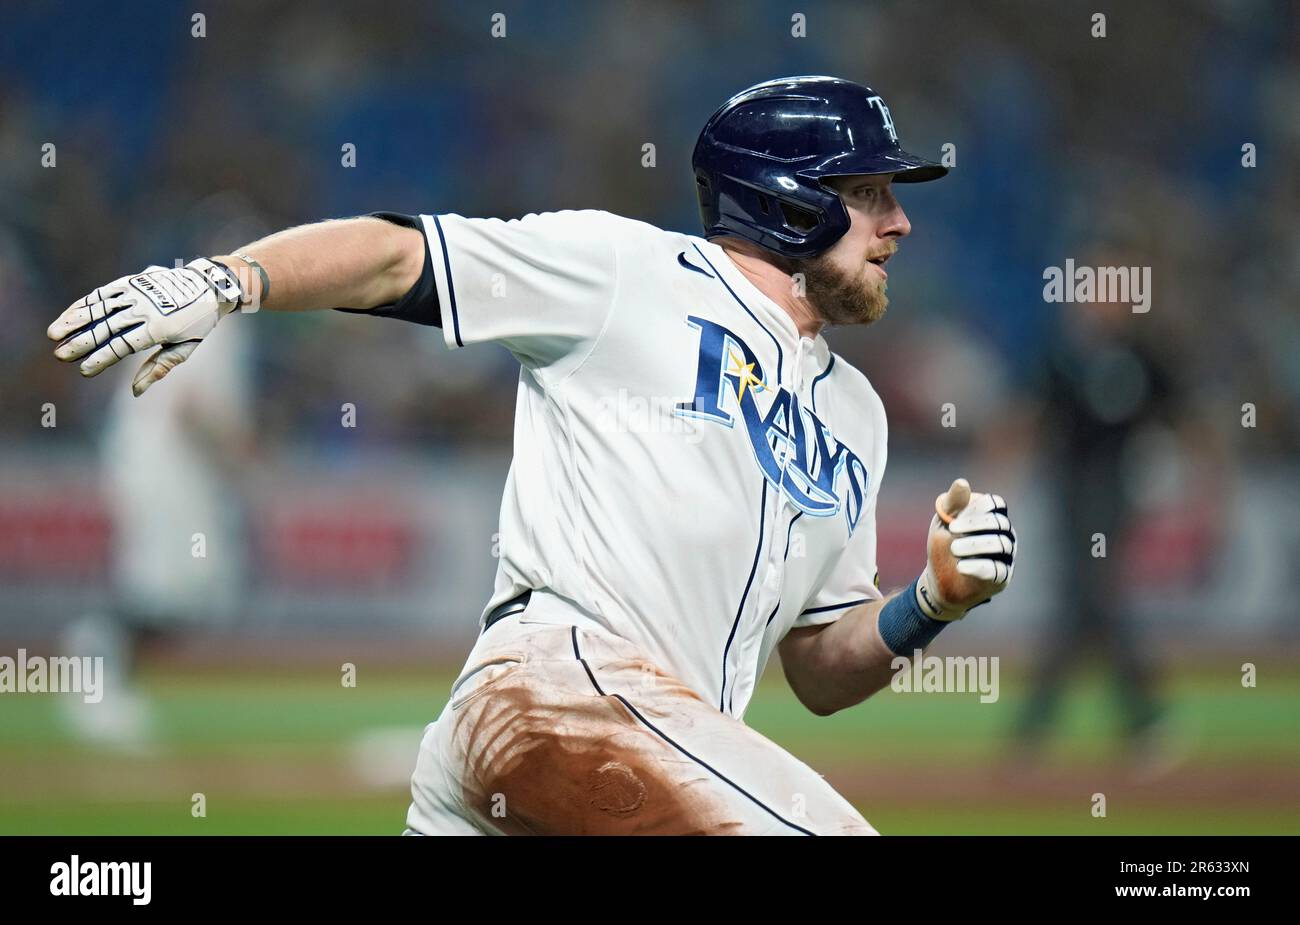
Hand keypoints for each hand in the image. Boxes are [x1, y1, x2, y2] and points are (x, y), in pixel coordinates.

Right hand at [48, 258, 244, 395]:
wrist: (208, 286)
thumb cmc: (198, 324)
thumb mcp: (185, 349)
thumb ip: (159, 368)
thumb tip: (135, 391)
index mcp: (158, 328)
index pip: (123, 346)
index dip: (102, 358)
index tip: (84, 370)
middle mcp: (143, 309)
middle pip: (106, 328)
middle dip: (81, 342)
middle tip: (60, 355)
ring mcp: (135, 293)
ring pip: (99, 308)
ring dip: (74, 320)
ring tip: (54, 334)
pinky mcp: (131, 282)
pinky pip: (103, 293)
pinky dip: (84, 304)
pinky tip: (69, 314)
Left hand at [915, 478, 1015, 619]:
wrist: (938, 578)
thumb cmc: (944, 543)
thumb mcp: (944, 521)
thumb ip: (953, 502)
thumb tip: (962, 482)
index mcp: (991, 516)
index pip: (996, 504)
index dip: (977, 508)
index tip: (955, 517)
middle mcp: (1004, 534)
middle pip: (999, 523)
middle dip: (974, 525)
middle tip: (951, 531)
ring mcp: (1006, 556)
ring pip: (1001, 545)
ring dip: (975, 545)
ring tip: (953, 549)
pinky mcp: (1002, 577)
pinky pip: (997, 570)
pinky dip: (978, 567)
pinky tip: (961, 567)